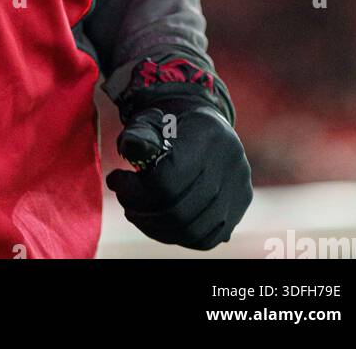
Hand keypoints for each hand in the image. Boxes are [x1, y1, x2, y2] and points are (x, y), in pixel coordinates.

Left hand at [106, 101, 252, 249]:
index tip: (115, 179)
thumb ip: (139, 133)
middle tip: (123, 199)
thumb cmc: (168, 121)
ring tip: (136, 211)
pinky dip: (175, 235)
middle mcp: (232, 164)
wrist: (201, 123)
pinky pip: (205, 238)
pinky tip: (156, 221)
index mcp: (208, 135)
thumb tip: (131, 149)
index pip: (168, 180)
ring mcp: (239, 189)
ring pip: (192, 230)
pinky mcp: (239, 209)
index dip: (135, 190)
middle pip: (180, 210)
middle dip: (142, 211)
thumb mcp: (148, 118)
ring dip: (155, 228)